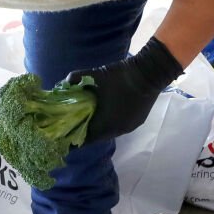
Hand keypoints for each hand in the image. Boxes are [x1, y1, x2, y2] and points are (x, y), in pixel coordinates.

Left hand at [66, 37, 183, 144]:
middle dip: (87, 131)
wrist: (150, 73)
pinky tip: (109, 112)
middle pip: (97, 136)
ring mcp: (128, 127)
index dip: (75, 137)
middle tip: (78, 122)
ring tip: (93, 117)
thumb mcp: (96, 74)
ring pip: (109, 132)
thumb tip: (63, 82)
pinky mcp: (137, 123)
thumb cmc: (121, 76)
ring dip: (101, 127)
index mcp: (105, 123)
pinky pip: (120, 127)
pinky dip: (111, 123)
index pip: (86, 139)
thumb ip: (77, 77)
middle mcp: (117, 130)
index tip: (67, 132)